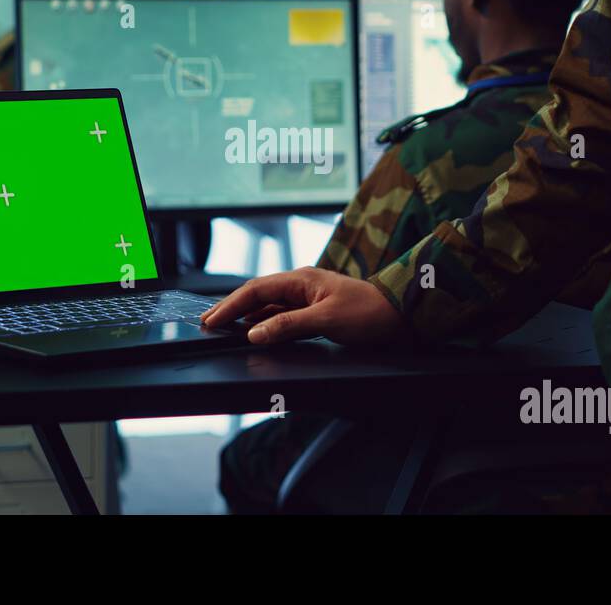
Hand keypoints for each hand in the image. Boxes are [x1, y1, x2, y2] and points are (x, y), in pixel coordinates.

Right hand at [200, 267, 405, 345]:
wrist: (403, 317)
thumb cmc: (370, 313)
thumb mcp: (326, 320)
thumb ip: (287, 325)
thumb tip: (253, 332)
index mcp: (302, 279)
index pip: (255, 290)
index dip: (229, 305)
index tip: (210, 321)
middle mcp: (302, 285)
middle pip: (258, 295)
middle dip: (231, 308)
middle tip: (207, 323)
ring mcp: (309, 298)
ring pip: (269, 306)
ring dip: (247, 317)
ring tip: (224, 328)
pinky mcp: (317, 312)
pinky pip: (283, 316)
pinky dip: (265, 324)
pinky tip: (256, 332)